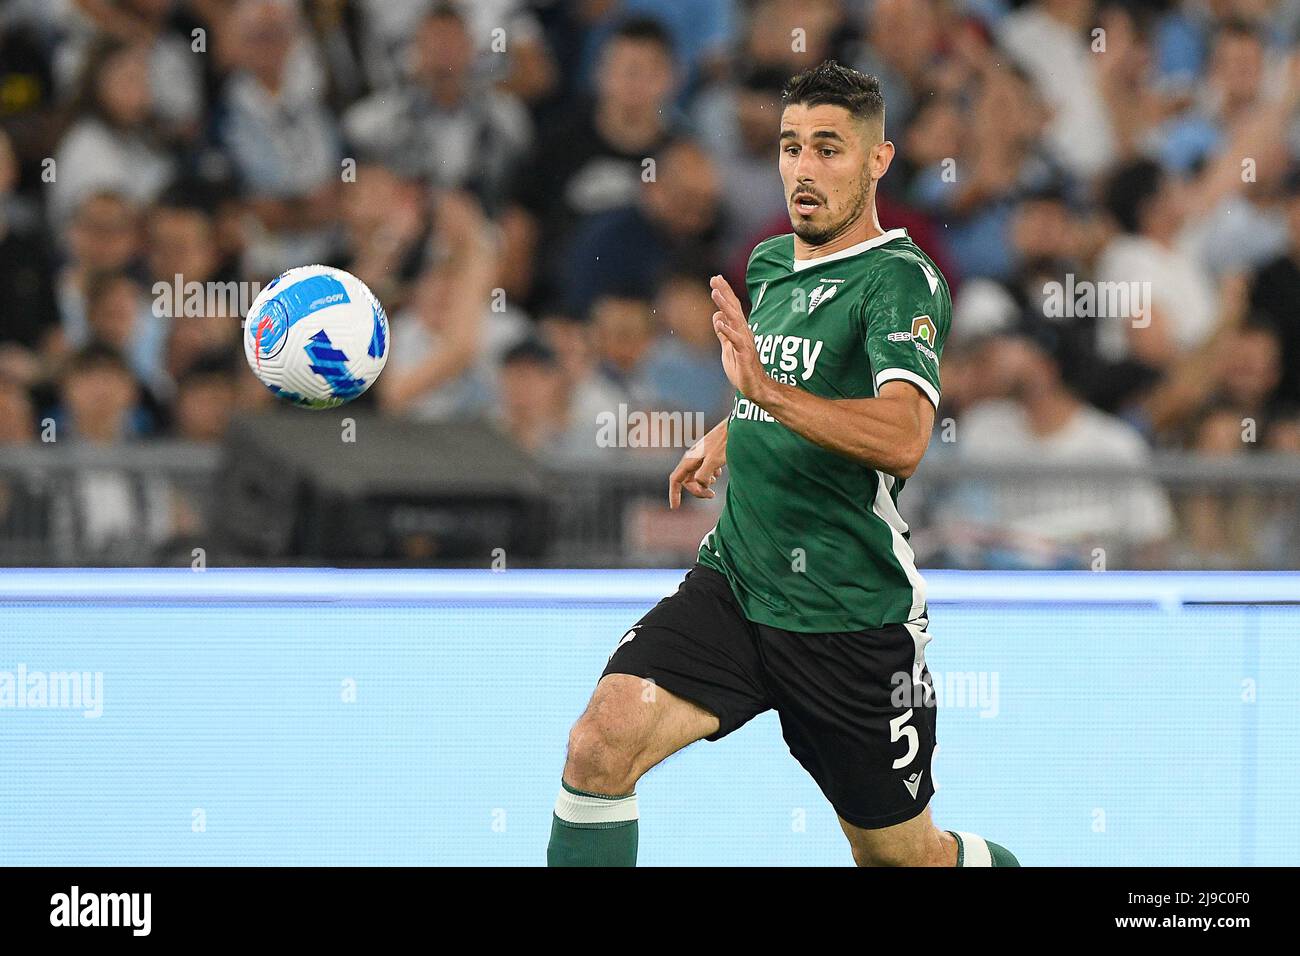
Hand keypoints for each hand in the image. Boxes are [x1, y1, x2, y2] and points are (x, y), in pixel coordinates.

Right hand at [668, 421, 725, 508]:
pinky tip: (720, 471)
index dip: (674, 494)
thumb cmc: (725, 443)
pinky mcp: (710, 454)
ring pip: (697, 475)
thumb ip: (704, 475)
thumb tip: (701, 485)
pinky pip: (705, 469)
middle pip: (687, 480)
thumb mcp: (714, 461)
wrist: (736, 426)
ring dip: (704, 483)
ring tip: (715, 481)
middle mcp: (692, 458)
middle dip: (697, 490)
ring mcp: (701, 456)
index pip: (676, 479)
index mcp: (690, 460)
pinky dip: (711, 475)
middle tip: (712, 495)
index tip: (674, 508)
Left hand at [710, 275, 770, 403]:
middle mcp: (743, 333)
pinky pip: (736, 341)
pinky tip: (719, 322)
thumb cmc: (742, 369)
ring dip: (725, 306)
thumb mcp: (727, 348)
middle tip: (715, 277)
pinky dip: (727, 331)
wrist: (755, 388)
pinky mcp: (745, 354)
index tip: (716, 278)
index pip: (731, 308)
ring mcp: (745, 342)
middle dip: (724, 292)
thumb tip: (717, 316)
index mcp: (739, 330)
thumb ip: (723, 333)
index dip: (724, 293)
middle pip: (733, 308)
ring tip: (715, 293)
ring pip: (735, 321)